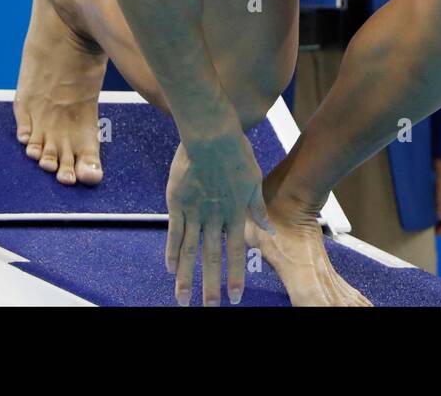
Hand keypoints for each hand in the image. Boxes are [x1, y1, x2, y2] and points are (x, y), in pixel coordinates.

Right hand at [165, 132, 272, 305]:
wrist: (212, 134)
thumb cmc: (237, 152)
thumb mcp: (254, 180)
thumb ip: (257, 208)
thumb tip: (269, 230)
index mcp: (235, 213)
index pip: (236, 252)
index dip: (235, 275)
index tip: (234, 296)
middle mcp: (215, 217)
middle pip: (211, 257)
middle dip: (211, 285)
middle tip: (209, 307)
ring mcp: (195, 211)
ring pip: (190, 251)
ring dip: (187, 277)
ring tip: (184, 300)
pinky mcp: (177, 202)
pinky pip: (174, 232)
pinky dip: (172, 252)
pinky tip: (170, 269)